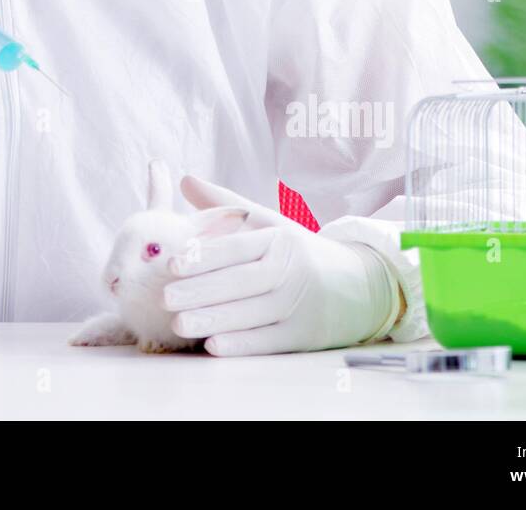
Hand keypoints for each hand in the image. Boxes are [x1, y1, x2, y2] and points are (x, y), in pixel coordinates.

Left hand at [162, 175, 399, 355]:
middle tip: (165, 298)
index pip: (238, 247)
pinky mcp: (305, 335)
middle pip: (243, 282)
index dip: (205, 256)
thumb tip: (185, 179)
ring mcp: (300, 305)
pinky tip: (214, 345)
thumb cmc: (297, 252)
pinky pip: (269, 341)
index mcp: (279, 238)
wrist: (360, 283)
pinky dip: (242, 344)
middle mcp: (291, 270)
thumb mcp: (269, 223)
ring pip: (253, 314)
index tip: (173, 265)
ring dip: (215, 320)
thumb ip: (225, 205)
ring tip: (179, 324)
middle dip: (202, 291)